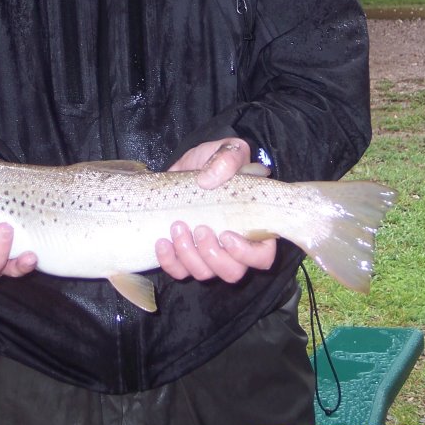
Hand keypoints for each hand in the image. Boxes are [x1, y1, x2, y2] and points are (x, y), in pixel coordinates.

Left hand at [157, 137, 276, 282]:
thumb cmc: (217, 161)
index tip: (227, 234)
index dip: (247, 254)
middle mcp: (233, 246)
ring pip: (205, 274)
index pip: (262, 256)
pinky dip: (169, 261)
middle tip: (199, 228)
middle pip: (232, 272)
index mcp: (253, 224)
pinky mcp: (184, 254)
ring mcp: (208, 253)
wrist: (188, 166)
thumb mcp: (227, 150)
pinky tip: (162, 241)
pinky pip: (179, 271)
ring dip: (189, 256)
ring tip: (177, 226)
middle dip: (213, 256)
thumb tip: (208, 181)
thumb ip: (226, 160)